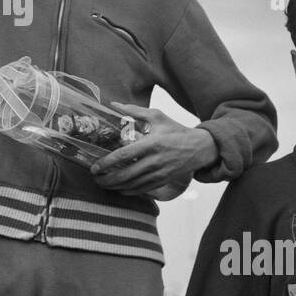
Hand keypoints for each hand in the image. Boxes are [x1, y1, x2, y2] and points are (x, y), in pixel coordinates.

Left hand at [89, 103, 214, 198]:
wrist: (200, 148)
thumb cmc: (176, 130)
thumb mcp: (158, 116)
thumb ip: (135, 111)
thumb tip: (115, 104)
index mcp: (151, 143)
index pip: (124, 155)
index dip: (107, 162)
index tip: (95, 166)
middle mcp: (154, 161)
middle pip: (125, 174)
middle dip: (107, 179)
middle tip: (95, 178)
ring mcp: (159, 173)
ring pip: (132, 185)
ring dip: (115, 186)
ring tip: (103, 184)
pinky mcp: (163, 181)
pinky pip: (142, 190)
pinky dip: (128, 191)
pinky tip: (119, 188)